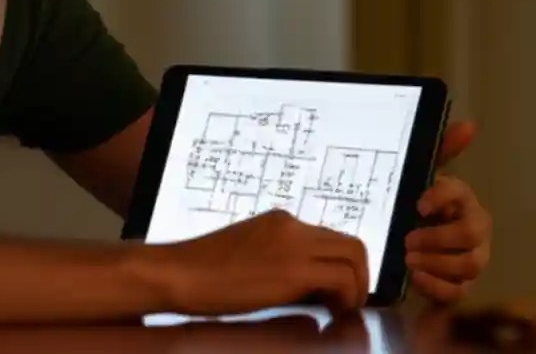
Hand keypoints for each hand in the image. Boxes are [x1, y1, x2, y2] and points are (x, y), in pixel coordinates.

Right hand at [160, 209, 369, 315]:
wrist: (178, 273)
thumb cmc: (200, 273)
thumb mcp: (246, 255)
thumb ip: (277, 259)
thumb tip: (308, 287)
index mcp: (279, 221)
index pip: (330, 238)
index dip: (340, 267)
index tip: (334, 293)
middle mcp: (291, 225)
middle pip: (352, 245)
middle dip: (359, 277)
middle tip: (348, 304)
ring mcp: (294, 245)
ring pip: (356, 258)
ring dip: (357, 289)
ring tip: (341, 313)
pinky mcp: (294, 270)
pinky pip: (344, 280)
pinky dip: (348, 300)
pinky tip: (332, 316)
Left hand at [406, 121, 491, 303]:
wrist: (396, 243)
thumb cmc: (410, 207)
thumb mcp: (414, 178)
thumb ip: (437, 153)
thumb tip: (468, 124)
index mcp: (460, 200)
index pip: (461, 193)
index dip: (442, 197)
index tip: (418, 204)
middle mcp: (473, 229)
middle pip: (471, 234)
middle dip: (439, 237)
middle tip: (407, 239)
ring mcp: (469, 258)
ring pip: (468, 264)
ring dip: (437, 262)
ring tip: (407, 258)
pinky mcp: (458, 285)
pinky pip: (458, 291)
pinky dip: (436, 286)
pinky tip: (415, 277)